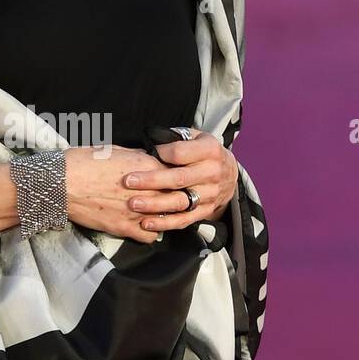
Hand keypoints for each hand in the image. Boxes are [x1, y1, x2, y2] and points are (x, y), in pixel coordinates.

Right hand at [64, 145, 172, 244]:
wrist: (61, 184)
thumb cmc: (82, 163)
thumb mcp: (113, 150)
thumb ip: (136, 156)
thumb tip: (147, 159)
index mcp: (146, 166)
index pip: (177, 174)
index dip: (176, 177)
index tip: (171, 180)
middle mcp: (147, 189)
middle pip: (176, 197)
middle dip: (175, 197)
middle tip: (169, 197)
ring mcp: (137, 211)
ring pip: (167, 218)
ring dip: (165, 216)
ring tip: (158, 212)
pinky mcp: (124, 227)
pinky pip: (150, 236)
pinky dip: (151, 232)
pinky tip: (145, 226)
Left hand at [120, 128, 238, 232]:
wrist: (229, 172)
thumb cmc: (204, 152)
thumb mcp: (196, 137)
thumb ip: (176, 139)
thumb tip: (150, 142)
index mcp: (209, 150)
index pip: (181, 153)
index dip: (162, 153)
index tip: (144, 155)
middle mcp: (212, 173)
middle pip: (179, 178)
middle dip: (152, 181)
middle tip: (129, 182)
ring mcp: (210, 194)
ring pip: (180, 202)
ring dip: (155, 204)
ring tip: (134, 204)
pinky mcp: (205, 211)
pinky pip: (184, 219)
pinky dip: (164, 223)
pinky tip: (146, 223)